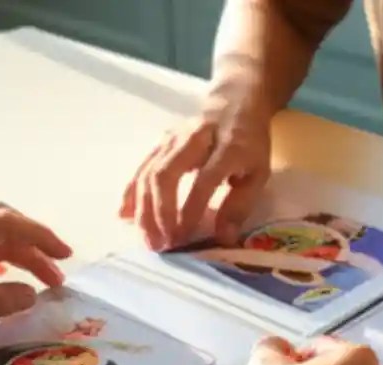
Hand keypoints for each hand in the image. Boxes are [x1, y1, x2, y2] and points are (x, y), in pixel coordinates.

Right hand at [119, 99, 271, 250]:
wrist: (234, 102)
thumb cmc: (249, 144)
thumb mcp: (258, 173)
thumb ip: (241, 205)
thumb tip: (224, 238)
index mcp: (227, 147)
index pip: (203, 180)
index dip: (191, 210)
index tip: (184, 237)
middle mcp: (195, 140)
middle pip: (166, 174)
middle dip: (159, 213)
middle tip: (161, 244)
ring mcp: (173, 140)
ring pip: (149, 172)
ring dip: (144, 210)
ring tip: (148, 240)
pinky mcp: (160, 143)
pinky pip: (140, 168)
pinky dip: (131, 194)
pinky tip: (125, 217)